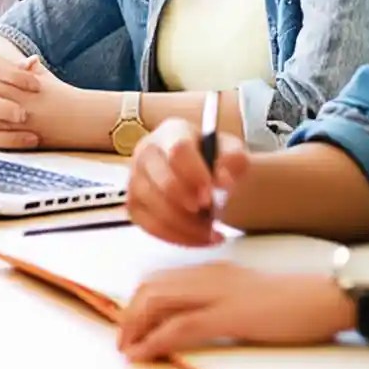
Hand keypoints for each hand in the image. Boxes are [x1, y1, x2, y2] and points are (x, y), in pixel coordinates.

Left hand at [117, 263, 352, 361]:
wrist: (327, 298)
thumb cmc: (296, 304)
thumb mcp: (248, 297)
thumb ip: (220, 302)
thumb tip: (194, 321)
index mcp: (214, 271)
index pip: (162, 280)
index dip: (139, 302)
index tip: (131, 325)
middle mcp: (210, 275)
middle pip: (152, 288)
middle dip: (130, 315)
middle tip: (123, 341)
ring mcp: (219, 293)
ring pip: (159, 303)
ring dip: (136, 327)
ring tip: (128, 349)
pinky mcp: (230, 314)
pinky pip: (181, 325)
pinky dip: (155, 339)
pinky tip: (144, 352)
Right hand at [128, 119, 248, 246]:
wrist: (199, 172)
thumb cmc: (212, 158)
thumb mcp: (232, 151)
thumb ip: (234, 159)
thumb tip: (223, 179)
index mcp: (171, 132)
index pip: (178, 150)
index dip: (195, 173)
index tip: (211, 193)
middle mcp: (146, 151)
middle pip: (161, 179)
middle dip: (188, 202)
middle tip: (211, 214)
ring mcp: (135, 179)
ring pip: (155, 207)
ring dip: (187, 225)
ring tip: (211, 229)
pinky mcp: (134, 204)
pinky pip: (150, 226)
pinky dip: (177, 237)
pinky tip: (198, 237)